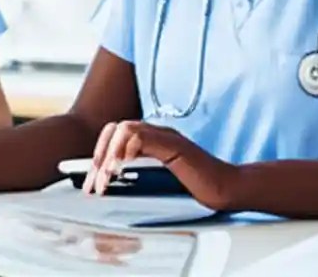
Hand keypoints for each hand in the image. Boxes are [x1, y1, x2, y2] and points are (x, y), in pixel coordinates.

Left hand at [81, 120, 238, 210]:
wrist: (225, 187)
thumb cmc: (198, 186)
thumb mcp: (160, 179)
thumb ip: (141, 174)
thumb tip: (114, 182)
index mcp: (153, 139)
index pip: (116, 136)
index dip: (99, 157)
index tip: (92, 183)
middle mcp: (158, 132)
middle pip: (115, 129)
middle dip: (98, 156)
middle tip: (92, 184)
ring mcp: (166, 136)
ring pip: (124, 130)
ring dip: (109, 156)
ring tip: (104, 181)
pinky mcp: (174, 144)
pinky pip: (142, 137)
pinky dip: (127, 151)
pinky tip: (121, 170)